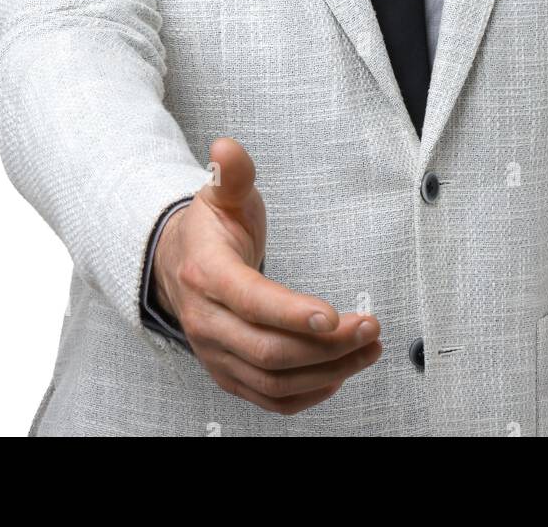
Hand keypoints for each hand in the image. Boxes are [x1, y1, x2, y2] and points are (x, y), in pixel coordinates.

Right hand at [153, 136, 382, 414]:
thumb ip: (233, 174)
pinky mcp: (228, 373)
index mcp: (206, 274)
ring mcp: (215, 353)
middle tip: (370, 328)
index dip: (292, 313)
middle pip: (267, 350)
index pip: (250, 301)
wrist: (177, 264)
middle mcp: (206, 321)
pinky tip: (340, 376)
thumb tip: (227, 148)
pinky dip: (307, 395)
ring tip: (369, 349)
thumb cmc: (210, 229)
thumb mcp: (222, 195)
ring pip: (273, 380)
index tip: (334, 316)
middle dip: (326, 346)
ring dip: (328, 372)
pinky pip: (268, 398)